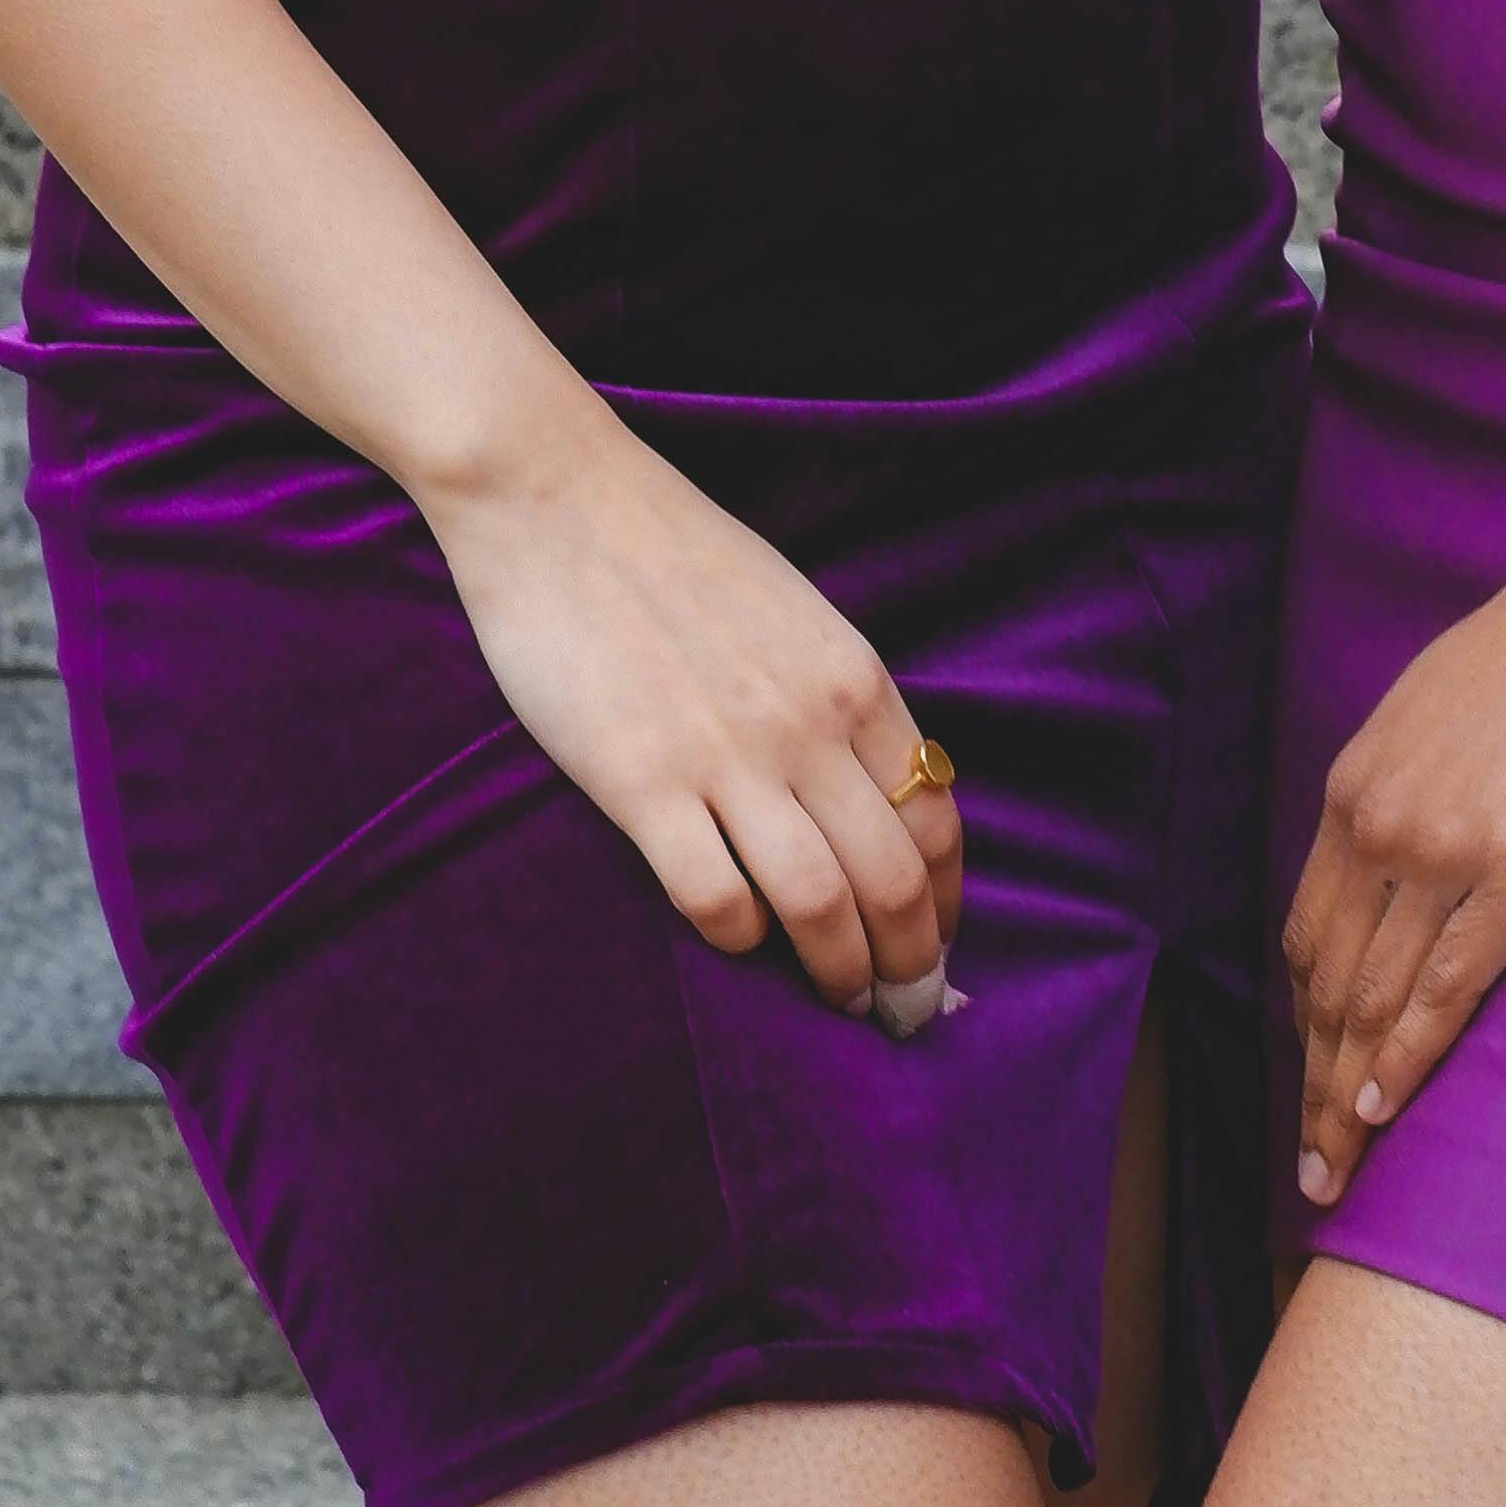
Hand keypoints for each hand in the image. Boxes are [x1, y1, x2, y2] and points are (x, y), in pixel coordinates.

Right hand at [432, 405, 966, 1027]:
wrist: (557, 497)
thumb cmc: (673, 553)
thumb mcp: (793, 613)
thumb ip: (835, 700)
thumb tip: (871, 796)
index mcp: (853, 678)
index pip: (935, 819)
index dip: (948, 900)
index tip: (938, 945)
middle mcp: (808, 725)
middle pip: (893, 881)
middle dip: (911, 965)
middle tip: (903, 1009)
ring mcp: (727, 757)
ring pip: (819, 906)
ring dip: (839, 973)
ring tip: (839, 1002)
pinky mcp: (641, 782)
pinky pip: (715, 898)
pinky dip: (739, 940)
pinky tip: (737, 940)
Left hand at [1284, 500, 1505, 1209]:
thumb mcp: (1443, 705)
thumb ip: (1413, 779)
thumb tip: (1408, 837)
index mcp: (1360, 785)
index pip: (1309, 935)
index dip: (1305, 1023)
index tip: (1310, 1085)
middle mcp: (1381, 824)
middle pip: (1327, 986)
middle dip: (1312, 1086)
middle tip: (1312, 1171)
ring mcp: (1444, 851)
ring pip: (1375, 1002)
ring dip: (1349, 1098)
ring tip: (1341, 1173)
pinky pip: (1446, 990)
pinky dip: (1409, 1060)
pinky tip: (1388, 1112)